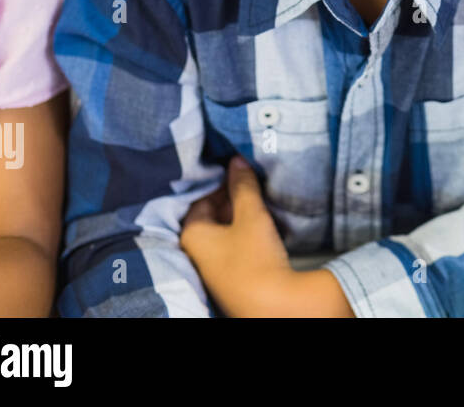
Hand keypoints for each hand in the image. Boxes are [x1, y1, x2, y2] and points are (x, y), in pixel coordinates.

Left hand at [180, 155, 296, 316]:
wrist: (272, 305)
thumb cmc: (254, 257)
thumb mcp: (251, 215)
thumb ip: (243, 185)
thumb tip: (237, 159)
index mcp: (191, 233)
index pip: (200, 196)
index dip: (220, 179)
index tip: (239, 168)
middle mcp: (195, 249)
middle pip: (210, 212)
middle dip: (230, 195)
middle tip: (251, 180)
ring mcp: (212, 264)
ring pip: (222, 227)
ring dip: (239, 211)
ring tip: (259, 197)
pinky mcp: (229, 273)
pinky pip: (231, 242)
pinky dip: (243, 229)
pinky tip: (261, 221)